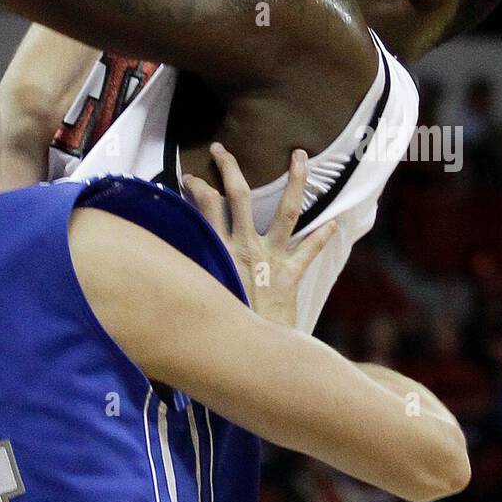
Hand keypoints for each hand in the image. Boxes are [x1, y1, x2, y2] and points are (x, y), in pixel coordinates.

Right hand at [183, 143, 336, 325]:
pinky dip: (322, 236)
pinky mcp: (289, 276)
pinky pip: (309, 251)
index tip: (190, 177)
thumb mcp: (200, 289)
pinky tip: (334, 222)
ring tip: (301, 156)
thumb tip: (167, 262)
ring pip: (286, 212)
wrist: (250, 353)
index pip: (205, 204)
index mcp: (219, 250)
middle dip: (230, 168)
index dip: (196, 186)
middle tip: (222, 149)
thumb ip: (190, 268)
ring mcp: (271, 258)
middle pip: (239, 196)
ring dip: (296, 182)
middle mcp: (246, 247)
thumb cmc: (222, 323)